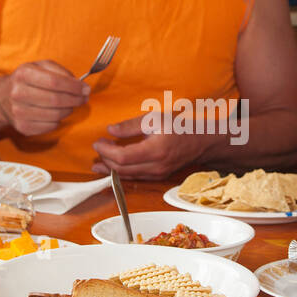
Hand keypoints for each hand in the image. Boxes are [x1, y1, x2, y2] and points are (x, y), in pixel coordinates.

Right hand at [0, 61, 89, 135]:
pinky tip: (56, 113)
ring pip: (55, 115)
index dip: (74, 87)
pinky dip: (58, 121)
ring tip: (71, 105)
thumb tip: (79, 85)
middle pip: (56, 100)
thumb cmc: (27, 80)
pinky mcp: (22, 127)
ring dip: (68, 111)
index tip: (86, 89)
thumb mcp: (40, 66)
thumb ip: (60, 71)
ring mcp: (18, 112)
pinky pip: (50, 126)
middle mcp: (18, 93)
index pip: (55, 82)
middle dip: (75, 100)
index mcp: (24, 74)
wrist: (2, 97)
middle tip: (83, 98)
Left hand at [91, 115, 210, 178]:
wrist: (198, 143)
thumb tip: (110, 130)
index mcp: (155, 150)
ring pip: (127, 176)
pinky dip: (121, 172)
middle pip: (122, 169)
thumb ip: (130, 125)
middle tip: (98, 148)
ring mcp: (157, 174)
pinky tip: (113, 165)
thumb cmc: (177, 128)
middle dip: (105, 160)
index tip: (97, 143)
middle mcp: (156, 166)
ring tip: (99, 160)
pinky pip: (134, 177)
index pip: (123, 157)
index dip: (106, 152)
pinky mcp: (157, 177)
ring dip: (110, 169)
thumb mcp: (154, 119)